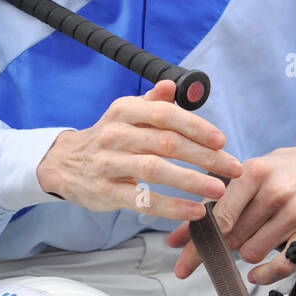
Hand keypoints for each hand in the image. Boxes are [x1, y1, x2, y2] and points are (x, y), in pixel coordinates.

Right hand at [36, 78, 243, 220]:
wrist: (63, 163)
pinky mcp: (105, 192)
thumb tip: (173, 85)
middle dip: (204, 156)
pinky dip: (172, 207)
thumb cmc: (106, 138)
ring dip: (191, 181)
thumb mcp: (125, 114)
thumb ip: (152, 101)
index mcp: (124, 110)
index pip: (164, 114)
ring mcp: (108, 163)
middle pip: (166, 143)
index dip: (195, 126)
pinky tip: (194, 210)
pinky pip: (142, 200)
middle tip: (232, 167)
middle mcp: (114, 134)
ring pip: (155, 170)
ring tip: (218, 190)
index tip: (221, 141)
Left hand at [166, 129, 295, 282]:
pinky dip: (267, 274)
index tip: (182, 264)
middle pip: (234, 237)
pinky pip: (284, 263)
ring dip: (249, 252)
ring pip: (254, 252)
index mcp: (254, 172)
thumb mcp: (251, 173)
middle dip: (225, 244)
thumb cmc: (287, 168)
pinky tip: (258, 272)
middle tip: (230, 240)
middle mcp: (275, 190)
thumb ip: (215, 202)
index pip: (218, 217)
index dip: (197, 244)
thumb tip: (176, 237)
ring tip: (257, 236)